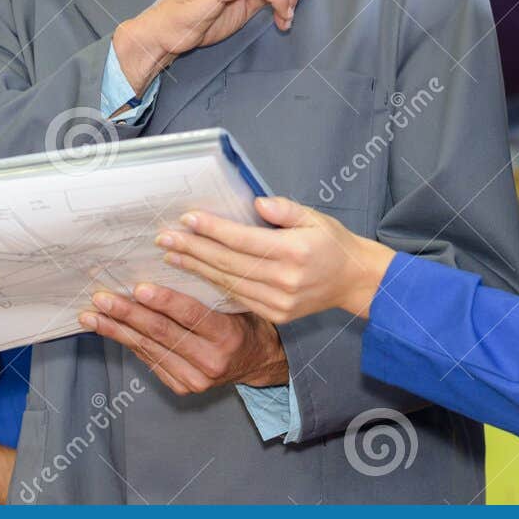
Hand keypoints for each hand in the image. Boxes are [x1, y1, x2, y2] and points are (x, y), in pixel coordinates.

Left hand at [77, 282, 287, 394]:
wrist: (257, 361)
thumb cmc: (246, 321)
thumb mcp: (237, 301)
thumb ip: (210, 289)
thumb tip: (170, 260)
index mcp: (227, 337)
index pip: (191, 316)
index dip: (164, 301)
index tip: (138, 288)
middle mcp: (210, 362)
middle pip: (162, 334)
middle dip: (128, 314)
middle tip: (102, 298)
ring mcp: (194, 379)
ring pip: (149, 349)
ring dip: (116, 330)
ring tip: (92, 315)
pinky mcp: (182, 386)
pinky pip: (149, 360)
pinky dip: (127, 343)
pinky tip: (108, 329)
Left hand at [158, 196, 395, 323]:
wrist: (353, 280)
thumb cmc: (331, 243)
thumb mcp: (315, 217)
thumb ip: (286, 209)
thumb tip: (257, 204)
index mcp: (294, 251)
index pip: (243, 239)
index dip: (212, 229)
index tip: (186, 219)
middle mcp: (285, 280)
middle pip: (229, 262)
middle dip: (193, 249)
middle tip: (164, 238)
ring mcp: (279, 302)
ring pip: (229, 283)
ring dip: (197, 268)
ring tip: (171, 256)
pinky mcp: (276, 314)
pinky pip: (238, 298)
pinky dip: (214, 285)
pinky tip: (195, 273)